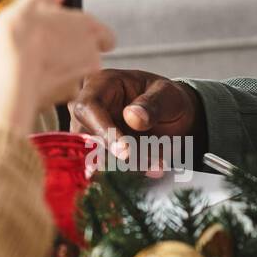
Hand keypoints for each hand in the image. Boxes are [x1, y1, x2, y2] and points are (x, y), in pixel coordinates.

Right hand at [0, 0, 114, 135]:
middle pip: (87, 52)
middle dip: (70, 49)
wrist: (11, 78)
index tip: (74, 30)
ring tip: (33, 58)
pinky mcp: (63, 97)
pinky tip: (30, 74)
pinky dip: (47, 83)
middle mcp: (91, 54)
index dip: (91, 33)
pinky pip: (58, 88)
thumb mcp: (32, 3)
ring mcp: (79, 77)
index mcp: (89, 27)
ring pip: (73, 70)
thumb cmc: (23, 38)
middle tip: (46, 41)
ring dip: (59, 66)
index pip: (106, 34)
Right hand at [69, 68, 204, 162]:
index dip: (103, 130)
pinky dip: (131, 172)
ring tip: (158, 163)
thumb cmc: (166, 98)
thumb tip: (131, 116)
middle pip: (85, 137)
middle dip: (118, 154)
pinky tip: (154, 167)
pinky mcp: (96, 152)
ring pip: (96, 157)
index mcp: (101, 85)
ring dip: (128, 165)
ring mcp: (88, 132)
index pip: (88, 107)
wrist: (171, 116)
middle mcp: (87, 108)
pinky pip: (107, 168)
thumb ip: (152, 104)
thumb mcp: (167, 95)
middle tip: (152, 160)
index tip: (126, 150)